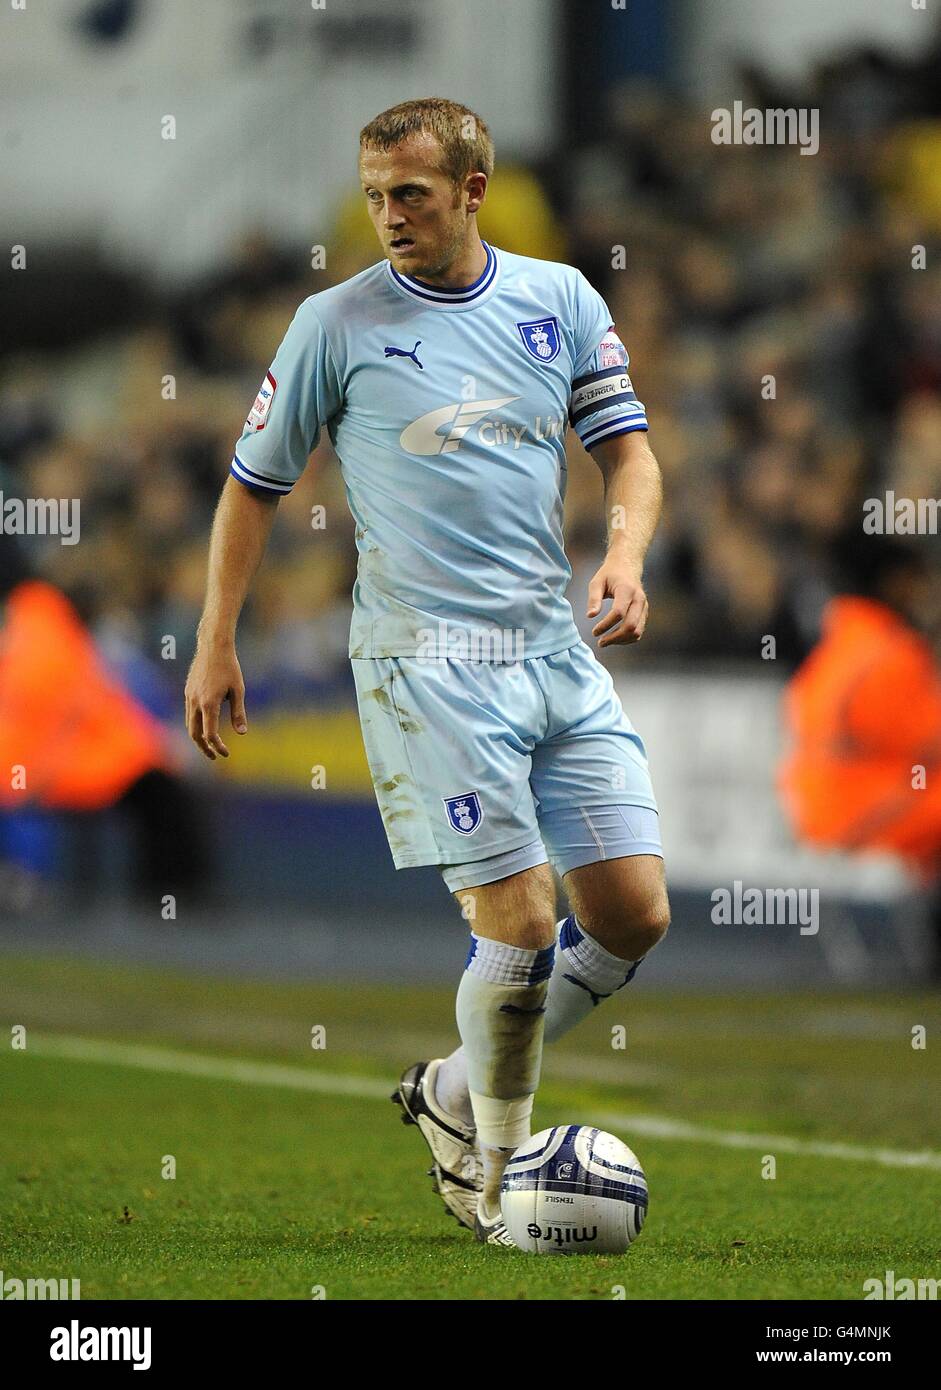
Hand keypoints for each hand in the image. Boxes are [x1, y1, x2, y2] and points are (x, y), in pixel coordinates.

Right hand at [184, 641, 246, 759]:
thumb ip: (238, 713)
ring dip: (198, 737)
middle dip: (203, 748)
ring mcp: (189, 696)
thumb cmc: (230, 667)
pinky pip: (189, 713)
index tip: (226, 753)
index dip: (217, 747)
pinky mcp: (188, 691)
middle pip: (194, 734)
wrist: (213, 647)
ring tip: (210, 744)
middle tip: (214, 756)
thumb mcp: (239, 690)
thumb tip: (241, 733)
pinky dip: (196, 724)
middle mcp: (195, 702)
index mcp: (209, 704)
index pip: (210, 734)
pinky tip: (206, 726)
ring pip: (189, 724)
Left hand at [586, 560, 648, 646]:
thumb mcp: (597, 582)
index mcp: (627, 590)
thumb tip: (590, 616)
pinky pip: (639, 630)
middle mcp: (639, 599)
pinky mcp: (644, 613)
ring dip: (621, 640)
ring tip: (605, 641)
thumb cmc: (609, 574)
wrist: (627, 566)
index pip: (619, 613)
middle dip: (615, 637)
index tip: (594, 632)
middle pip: (631, 626)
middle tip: (600, 642)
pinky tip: (614, 638)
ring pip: (637, 631)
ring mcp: (644, 607)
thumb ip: (593, 599)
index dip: (606, 625)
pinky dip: (627, 638)